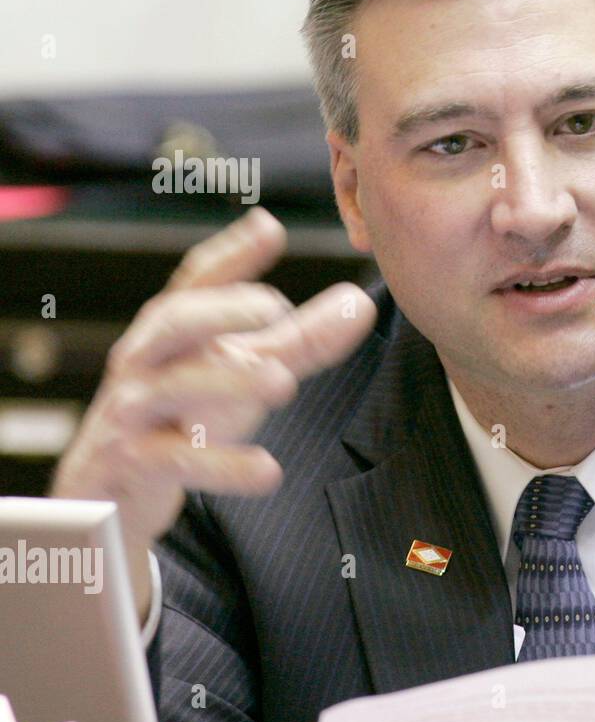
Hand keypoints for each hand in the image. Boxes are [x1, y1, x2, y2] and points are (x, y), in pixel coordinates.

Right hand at [50, 207, 376, 613]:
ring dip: (227, 380)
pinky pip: (172, 461)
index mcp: (173, 332)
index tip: (269, 227)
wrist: (109, 494)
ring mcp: (131, 411)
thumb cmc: (180, 416)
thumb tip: (359, 303)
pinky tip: (268, 471)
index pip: (197, 281)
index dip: (231, 254)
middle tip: (274, 306)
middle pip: (171, 321)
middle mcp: (146, 362)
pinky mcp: (130, 463)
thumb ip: (298, 340)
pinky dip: (221, 464)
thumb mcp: (241, 373)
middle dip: (218, 309)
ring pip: (170, 387)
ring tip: (282, 381)